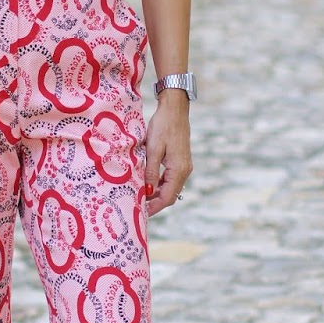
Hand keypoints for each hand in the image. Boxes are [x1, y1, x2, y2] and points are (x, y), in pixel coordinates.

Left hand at [144, 96, 191, 216]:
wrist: (174, 109)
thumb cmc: (163, 126)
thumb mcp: (153, 149)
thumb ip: (151, 171)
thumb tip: (147, 191)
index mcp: (180, 170)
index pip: (168, 197)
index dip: (154, 207)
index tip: (142, 213)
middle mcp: (185, 170)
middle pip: (170, 195)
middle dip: (155, 203)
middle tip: (138, 206)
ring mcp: (184, 166)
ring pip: (170, 187)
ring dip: (156, 193)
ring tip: (140, 196)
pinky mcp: (180, 160)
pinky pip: (170, 178)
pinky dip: (159, 183)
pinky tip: (147, 182)